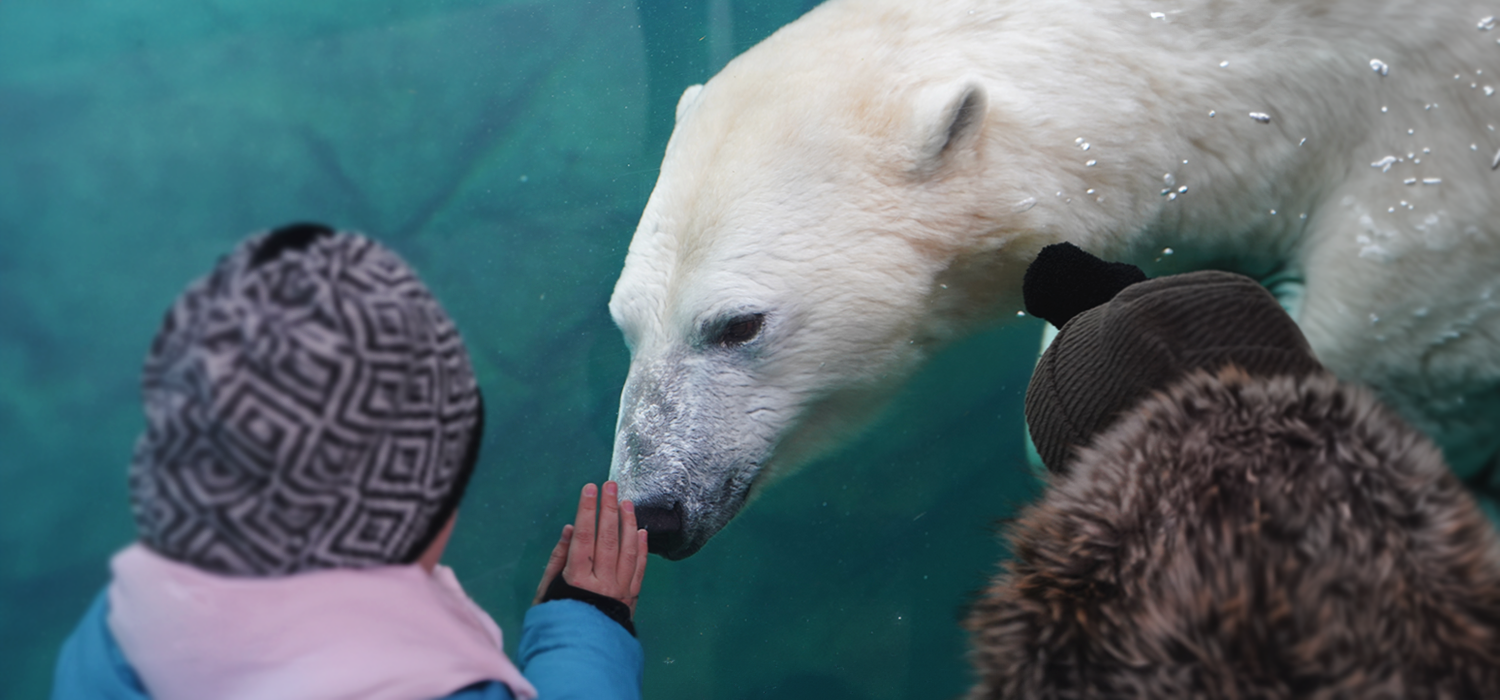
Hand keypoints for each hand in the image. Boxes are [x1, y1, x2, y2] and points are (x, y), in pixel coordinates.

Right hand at [533, 481, 648, 615]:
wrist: (579, 654)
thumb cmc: (557, 620)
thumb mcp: (547, 592)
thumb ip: (559, 559)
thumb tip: (571, 529)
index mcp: (577, 579)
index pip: (584, 537)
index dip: (587, 511)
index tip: (589, 489)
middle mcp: (601, 582)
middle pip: (607, 538)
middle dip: (609, 508)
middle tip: (610, 485)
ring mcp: (619, 590)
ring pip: (627, 550)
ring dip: (627, 523)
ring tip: (627, 502)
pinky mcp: (631, 598)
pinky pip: (640, 569)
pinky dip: (642, 549)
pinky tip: (641, 531)